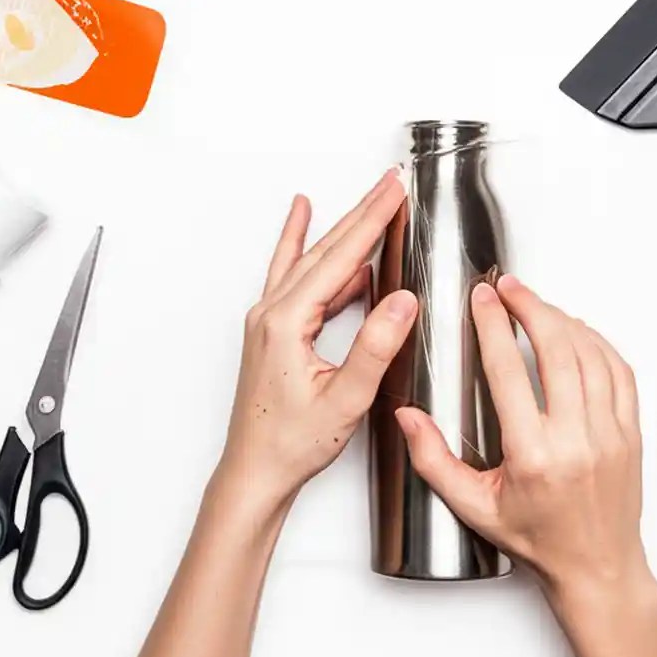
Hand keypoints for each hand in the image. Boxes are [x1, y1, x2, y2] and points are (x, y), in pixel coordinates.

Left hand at [220, 170, 417, 502]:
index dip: (372, 220)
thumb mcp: (344, 398)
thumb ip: (375, 346)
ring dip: (342, 234)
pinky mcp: (272, 334)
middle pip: (323, 250)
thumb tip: (402, 300)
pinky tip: (338, 256)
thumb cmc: (290, 443)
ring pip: (310, 264)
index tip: (394, 190)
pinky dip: (318, 260)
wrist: (254, 473)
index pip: (340, 258)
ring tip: (369, 206)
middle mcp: (270, 314)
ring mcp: (268, 323)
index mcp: (285, 322)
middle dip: (360, 214)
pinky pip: (296, 282)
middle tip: (388, 183)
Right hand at [395, 275, 656, 656]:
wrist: (597, 567)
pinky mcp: (630, 431)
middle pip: (556, 348)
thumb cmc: (538, 540)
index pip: (509, 370)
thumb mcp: (473, 507)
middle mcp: (577, 439)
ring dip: (562, 320)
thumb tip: (405, 416)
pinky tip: (576, 332)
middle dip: (530, 307)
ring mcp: (610, 433)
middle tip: (508, 287)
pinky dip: (597, 342)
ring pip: (591, 353)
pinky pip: (620, 371)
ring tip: (536, 305)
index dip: (494, 325)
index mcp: (534, 455)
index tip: (483, 299)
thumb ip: (433, 460)